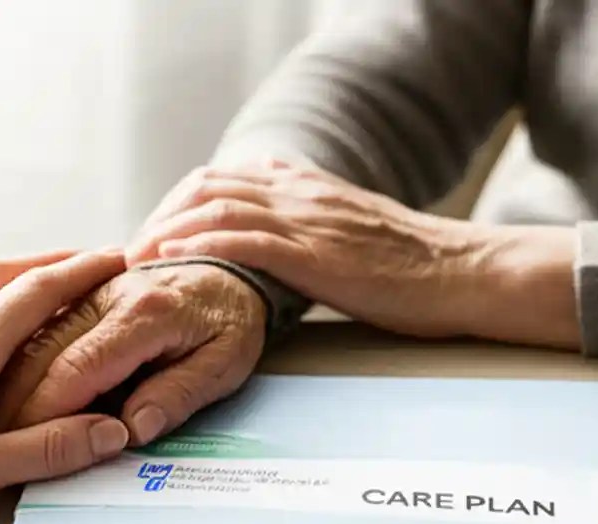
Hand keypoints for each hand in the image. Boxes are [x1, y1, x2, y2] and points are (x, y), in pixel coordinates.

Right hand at [0, 263, 265, 445]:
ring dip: (4, 378)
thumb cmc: (232, 321)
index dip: (45, 410)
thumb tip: (133, 430)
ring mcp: (91, 291)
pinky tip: (0, 387)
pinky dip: (15, 358)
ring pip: (31, 335)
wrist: (234, 268)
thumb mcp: (225, 364)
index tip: (20, 442)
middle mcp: (109, 295)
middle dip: (10, 398)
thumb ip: (179, 395)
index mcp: (145, 314)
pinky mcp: (82, 295)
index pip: (79, 367)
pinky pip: (39, 326)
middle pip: (41, 350)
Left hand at [126, 162, 578, 347]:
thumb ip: (309, 209)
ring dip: (171, 229)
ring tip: (139, 252)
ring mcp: (308, 222)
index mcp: (307, 186)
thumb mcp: (352, 222)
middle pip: (210, 187)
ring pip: (220, 208)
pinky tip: (175, 257)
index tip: (153, 229)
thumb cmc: (411, 261)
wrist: (463, 271)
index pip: (224, 178)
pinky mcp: (317, 256)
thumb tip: (271, 200)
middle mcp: (301, 194)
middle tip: (135, 245)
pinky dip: (204, 245)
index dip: (179, 201)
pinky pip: (248, 241)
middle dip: (163, 213)